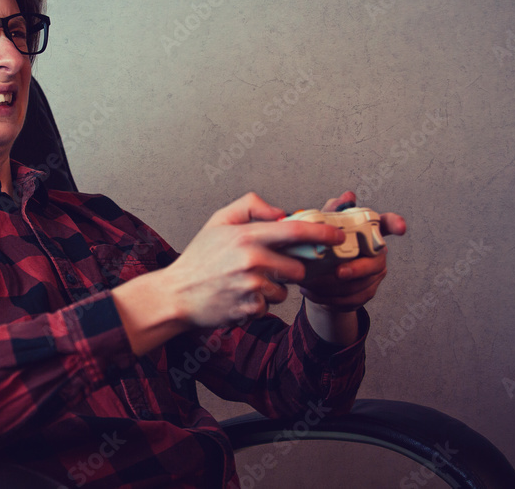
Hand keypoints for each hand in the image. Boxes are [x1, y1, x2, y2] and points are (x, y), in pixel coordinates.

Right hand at [160, 192, 346, 328]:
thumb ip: (250, 206)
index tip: (337, 236)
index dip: (322, 233)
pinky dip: (258, 304)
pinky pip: (269, 307)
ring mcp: (251, 286)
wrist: (176, 295)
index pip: (295, 231)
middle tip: (271, 268)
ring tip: (248, 283)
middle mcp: (251, 260)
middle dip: (291, 269)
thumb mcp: (218, 221)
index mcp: (247, 235)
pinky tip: (239, 297)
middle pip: (298, 267)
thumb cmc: (199, 258)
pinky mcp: (249, 309)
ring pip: (285, 290)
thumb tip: (281, 212)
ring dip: (274, 289)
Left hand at [296, 190, 405, 311]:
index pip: (387, 224)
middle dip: (358, 269)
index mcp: (369, 232)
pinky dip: (331, 299)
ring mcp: (374, 276)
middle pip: (376, 263)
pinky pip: (352, 299)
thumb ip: (334, 211)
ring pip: (361, 285)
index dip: (396, 224)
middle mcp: (377, 254)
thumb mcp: (325, 226)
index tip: (401, 227)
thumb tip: (347, 196)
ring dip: (337, 286)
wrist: (320, 277)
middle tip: (339, 272)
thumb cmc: (326, 245)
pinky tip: (314, 293)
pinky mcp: (366, 293)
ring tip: (314, 283)